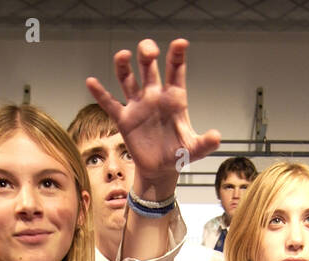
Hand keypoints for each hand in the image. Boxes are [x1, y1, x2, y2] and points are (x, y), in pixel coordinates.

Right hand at [86, 38, 220, 194]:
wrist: (161, 169)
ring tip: (123, 55)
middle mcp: (155, 96)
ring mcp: (138, 106)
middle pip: (149, 68)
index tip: (180, 42)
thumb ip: (205, 142)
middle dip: (147, 55)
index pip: (176, 71)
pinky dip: (100, 93)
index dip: (177, 55)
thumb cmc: (179, 154)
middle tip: (148, 51)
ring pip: (128, 79)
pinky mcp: (124, 119)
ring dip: (124, 66)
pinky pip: (110, 103)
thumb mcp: (194, 149)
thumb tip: (217, 137)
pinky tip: (91, 82)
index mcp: (174, 98)